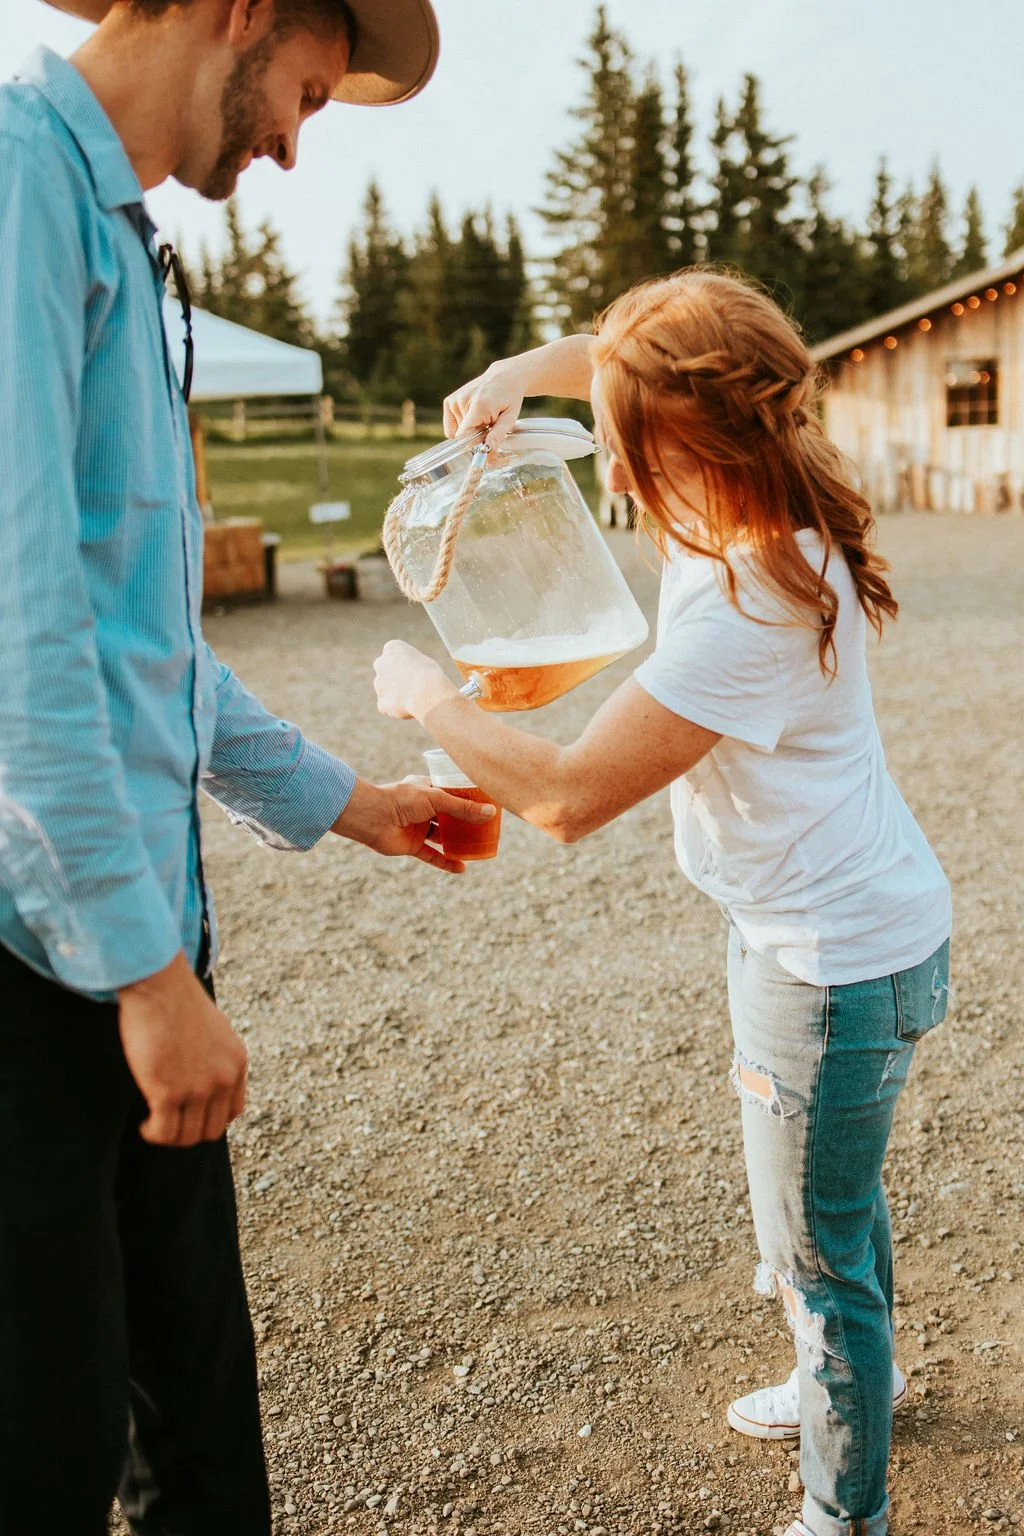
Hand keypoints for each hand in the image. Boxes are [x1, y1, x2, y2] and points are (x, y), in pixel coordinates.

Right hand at [118, 952, 247, 1146]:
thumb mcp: (215, 1029)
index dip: (209, 1118)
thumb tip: (201, 1074)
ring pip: (186, 1136)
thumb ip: (216, 1056)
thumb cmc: (178, 1000)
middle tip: (167, 1121)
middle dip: (188, 1131)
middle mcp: (222, 1079)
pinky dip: (153, 1133)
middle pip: (210, 1130)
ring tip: (153, 1123)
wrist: (160, 985)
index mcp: (236, 1063)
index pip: (232, 1111)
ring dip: (168, 1134)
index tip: (189, 1113)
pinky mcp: (168, 1091)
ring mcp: (197, 1088)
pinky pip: (164, 1132)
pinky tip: (145, 1124)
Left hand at [331, 777, 495, 873]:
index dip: (467, 799)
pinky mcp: (412, 845)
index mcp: (427, 790)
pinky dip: (445, 862)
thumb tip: (490, 813)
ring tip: (477, 847)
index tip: (486, 805)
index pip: (451, 793)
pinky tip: (461, 868)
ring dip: (456, 842)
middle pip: (448, 816)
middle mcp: (423, 809)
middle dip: (465, 823)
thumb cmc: (401, 799)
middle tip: (485, 828)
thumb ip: (463, 808)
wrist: (372, 817)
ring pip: (441, 836)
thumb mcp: (437, 800)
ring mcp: (417, 827)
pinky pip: (432, 855)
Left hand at [373, 639, 455, 721]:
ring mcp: (379, 684)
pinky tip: (410, 707)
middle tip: (411, 685)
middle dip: (394, 678)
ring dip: (396, 694)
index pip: (393, 654)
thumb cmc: (431, 674)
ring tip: (415, 697)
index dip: (404, 664)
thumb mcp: (422, 660)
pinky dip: (396, 708)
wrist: (428, 694)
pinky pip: (387, 705)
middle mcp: (380, 663)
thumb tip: (407, 676)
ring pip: (386, 690)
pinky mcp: (381, 702)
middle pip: (386, 671)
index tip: (414, 671)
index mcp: (392, 647)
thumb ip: (409, 664)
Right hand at [443, 359, 527, 448]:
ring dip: (469, 427)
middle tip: (488, 423)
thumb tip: (488, 449)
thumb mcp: (510, 417)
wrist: (504, 377)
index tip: (484, 440)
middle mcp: (463, 401)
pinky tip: (472, 415)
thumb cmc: (509, 397)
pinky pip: (451, 424)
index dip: (473, 443)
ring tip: (482, 415)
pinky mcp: (450, 400)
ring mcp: (455, 400)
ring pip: (457, 429)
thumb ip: (498, 434)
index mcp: (478, 406)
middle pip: (462, 434)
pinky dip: (461, 424)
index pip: (464, 435)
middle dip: (474, 434)